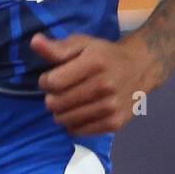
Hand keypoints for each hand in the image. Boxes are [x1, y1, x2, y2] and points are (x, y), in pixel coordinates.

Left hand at [31, 31, 152, 136]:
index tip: (51, 78)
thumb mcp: (82, 44)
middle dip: (52, 97)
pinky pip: (78, 131)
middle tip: (61, 91)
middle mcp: (105, 86)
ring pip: (65, 120)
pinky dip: (73, 123)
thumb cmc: (105, 54)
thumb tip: (34, 42)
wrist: (140, 68)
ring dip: (61, 112)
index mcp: (95, 62)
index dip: (45, 81)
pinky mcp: (115, 123)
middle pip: (57, 103)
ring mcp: (112, 107)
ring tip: (69, 101)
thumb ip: (57, 47)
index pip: (53, 83)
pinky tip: (79, 112)